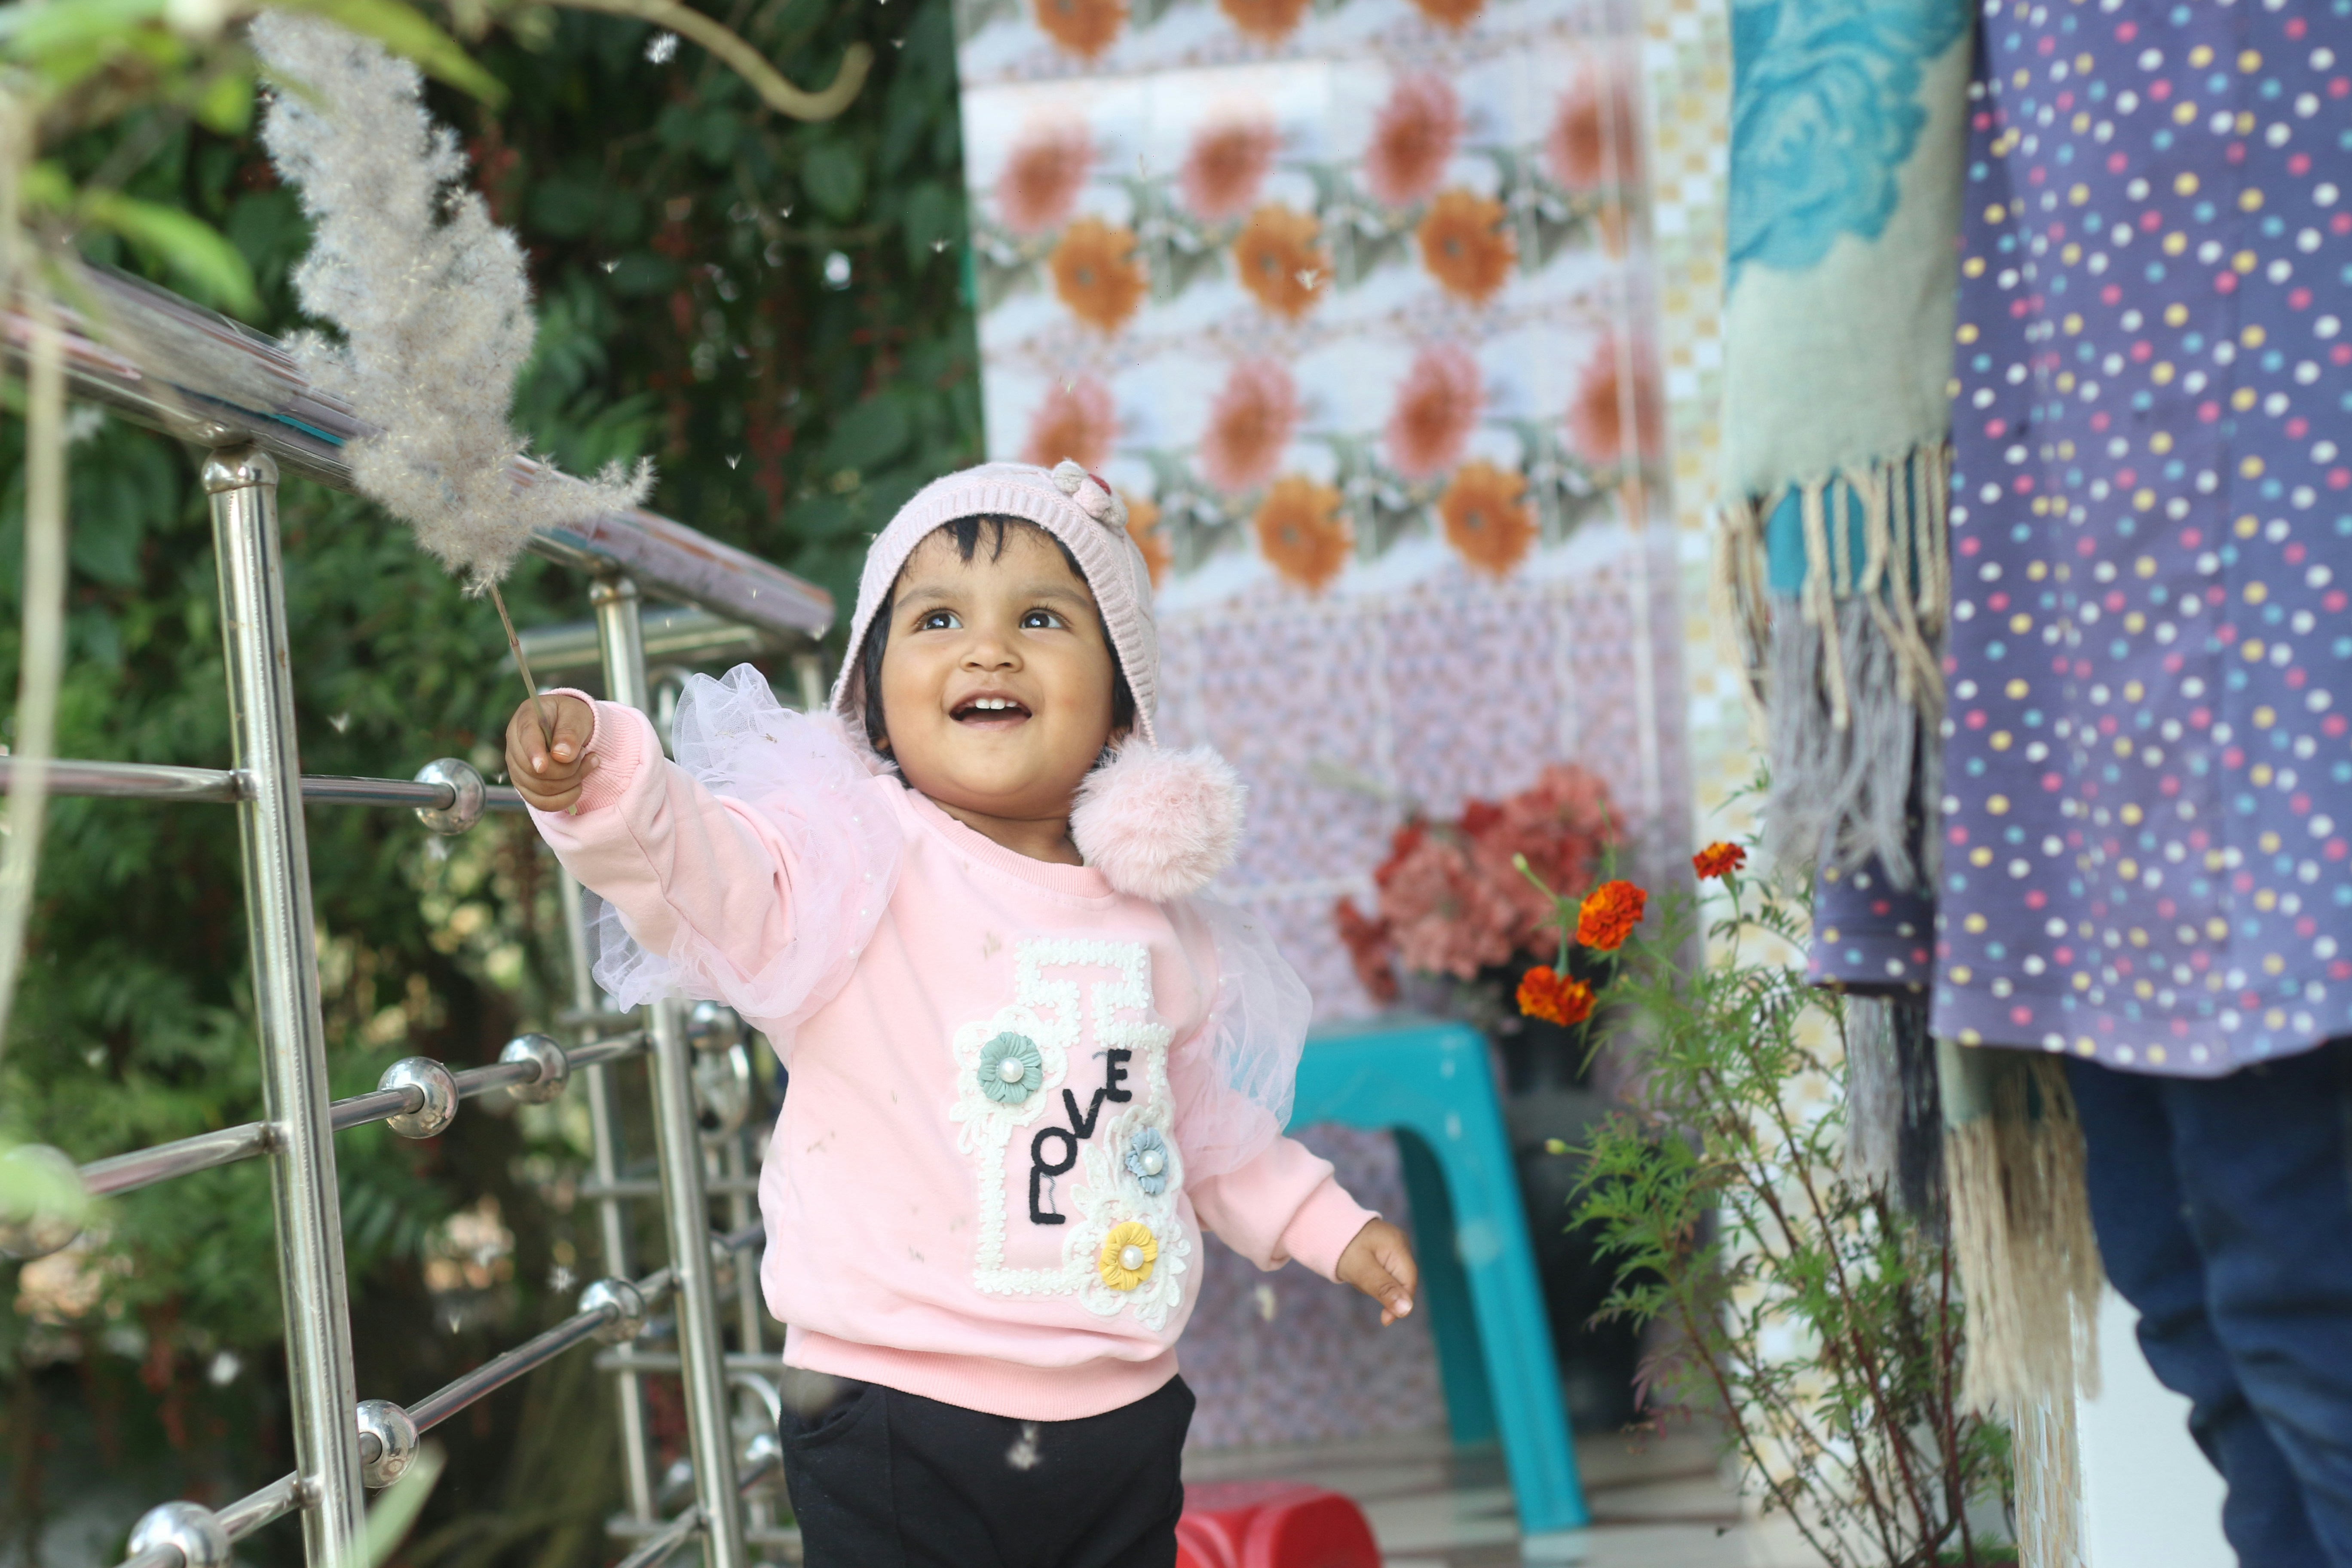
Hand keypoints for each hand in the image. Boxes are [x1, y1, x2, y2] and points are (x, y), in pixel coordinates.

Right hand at [504, 694, 597, 811]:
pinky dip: (564, 799)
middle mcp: (515, 745)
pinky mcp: (526, 786)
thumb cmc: (572, 717)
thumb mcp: (577, 715)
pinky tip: (578, 786)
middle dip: (566, 769)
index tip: (543, 766)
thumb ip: (570, 732)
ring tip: (588, 765)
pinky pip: (541, 803)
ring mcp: (517, 768)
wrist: (571, 726)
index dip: (533, 754)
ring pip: (539, 789)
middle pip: (532, 770)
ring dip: (570, 783)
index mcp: (525, 719)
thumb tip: (561, 755)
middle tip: (588, 755)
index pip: (525, 738)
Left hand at [1335, 1217, 1418, 1325]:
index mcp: (1398, 1245)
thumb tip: (1407, 1310)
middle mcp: (1401, 1244)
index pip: (1409, 1282)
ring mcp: (1394, 1247)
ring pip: (1391, 1280)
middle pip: (1401, 1282)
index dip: (1400, 1303)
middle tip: (1359, 1280)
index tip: (1385, 1320)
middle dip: (1381, 1289)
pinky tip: (1360, 1269)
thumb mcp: (1361, 1271)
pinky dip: (1371, 1277)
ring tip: (1356, 1272)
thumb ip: (1384, 1289)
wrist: (1326, 1227)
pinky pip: (1383, 1273)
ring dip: (1374, 1284)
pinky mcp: (1385, 1252)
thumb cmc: (1342, 1248)